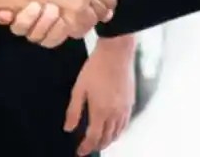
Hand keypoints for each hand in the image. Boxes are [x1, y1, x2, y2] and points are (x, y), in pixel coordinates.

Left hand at [66, 38, 135, 153]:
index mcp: (100, 111)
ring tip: (99, 142)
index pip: (93, 138)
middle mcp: (115, 114)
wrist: (117, 52)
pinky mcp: (130, 102)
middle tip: (88, 148)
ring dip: (108, 140)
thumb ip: (74, 110)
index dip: (85, 147)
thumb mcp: (79, 88)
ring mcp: (125, 109)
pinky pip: (125, 124)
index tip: (79, 152)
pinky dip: (118, 132)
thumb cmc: (95, 68)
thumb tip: (68, 128)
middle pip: (106, 138)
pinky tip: (113, 130)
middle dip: (96, 146)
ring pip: (117, 133)